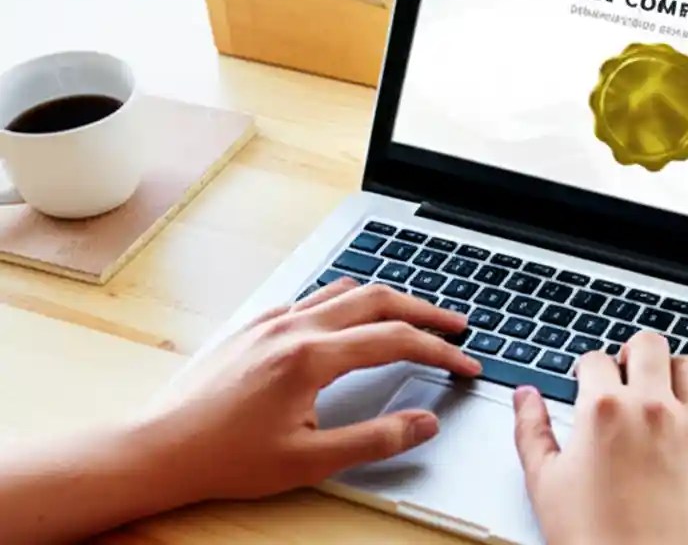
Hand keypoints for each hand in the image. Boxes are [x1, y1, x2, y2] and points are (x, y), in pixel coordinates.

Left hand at [146, 279, 480, 499]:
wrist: (159, 448)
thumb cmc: (225, 458)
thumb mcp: (309, 461)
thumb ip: (375, 440)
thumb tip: (424, 423)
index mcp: (311, 357)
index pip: (396, 340)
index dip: (440, 352)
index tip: (466, 364)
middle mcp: (293, 327)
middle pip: (378, 298)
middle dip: (425, 310)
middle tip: (456, 326)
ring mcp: (271, 322)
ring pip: (344, 290)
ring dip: (387, 299)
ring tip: (412, 315)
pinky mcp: (254, 326)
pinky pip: (311, 298)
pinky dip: (345, 302)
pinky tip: (348, 320)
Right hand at [513, 331, 687, 544]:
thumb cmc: (594, 540)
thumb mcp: (545, 484)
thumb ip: (531, 431)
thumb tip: (526, 397)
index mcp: (604, 410)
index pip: (596, 359)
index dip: (588, 368)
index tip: (589, 381)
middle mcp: (652, 408)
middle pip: (649, 345)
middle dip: (634, 352)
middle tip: (628, 369)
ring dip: (676, 370)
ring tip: (666, 385)